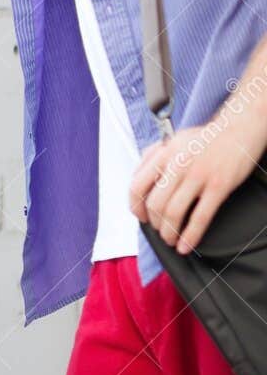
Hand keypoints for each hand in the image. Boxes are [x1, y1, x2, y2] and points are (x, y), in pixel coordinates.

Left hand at [129, 113, 266, 253]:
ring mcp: (197, 176)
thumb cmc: (206, 137)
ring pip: (173, 212)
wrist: (239, 129)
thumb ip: (153, 156)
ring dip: (169, 232)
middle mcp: (176, 165)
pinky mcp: (218, 186)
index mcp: (163, 154)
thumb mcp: (173, 140)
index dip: (136, 207)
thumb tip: (138, 175)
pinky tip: (186, 245)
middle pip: (154, 203)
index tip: (141, 217)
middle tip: (159, 230)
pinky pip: (200, 217)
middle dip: (154, 223)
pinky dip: (190, 236)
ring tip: (171, 240)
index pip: (136, 186)